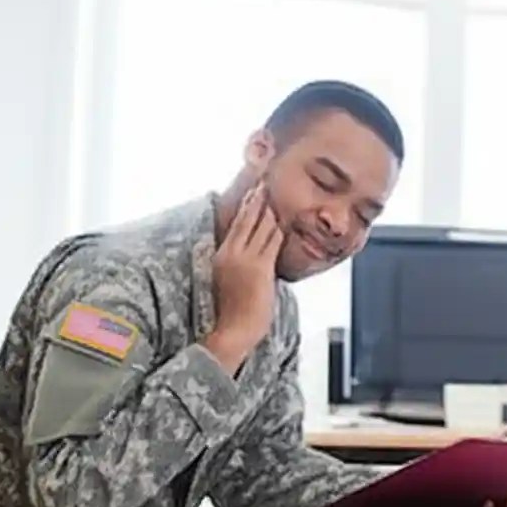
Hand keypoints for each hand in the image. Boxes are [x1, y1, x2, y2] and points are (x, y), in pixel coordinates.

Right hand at [204, 182, 284, 374]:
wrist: (234, 329)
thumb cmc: (236, 309)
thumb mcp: (230, 278)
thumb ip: (240, 260)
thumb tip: (253, 248)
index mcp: (222, 254)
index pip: (237, 222)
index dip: (247, 203)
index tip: (255, 187)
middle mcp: (231, 252)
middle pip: (247, 217)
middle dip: (258, 197)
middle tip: (267, 177)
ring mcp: (245, 259)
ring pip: (261, 226)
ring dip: (270, 209)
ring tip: (277, 192)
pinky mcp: (259, 267)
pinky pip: (272, 240)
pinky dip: (278, 227)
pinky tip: (284, 218)